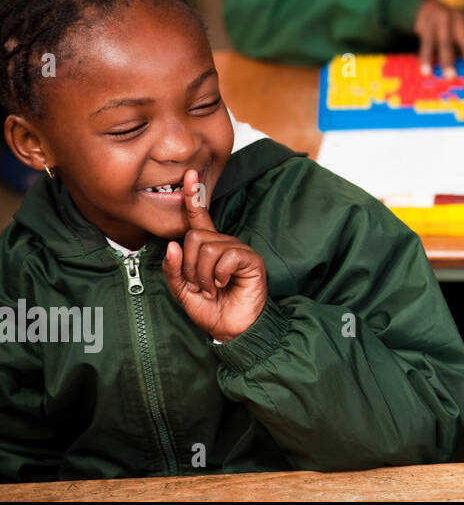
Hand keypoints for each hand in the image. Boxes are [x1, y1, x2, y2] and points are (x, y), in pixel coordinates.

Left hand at [161, 169, 267, 343]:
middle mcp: (223, 244)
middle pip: (195, 237)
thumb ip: (174, 270)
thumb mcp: (183, 292)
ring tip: (213, 288)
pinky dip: (219, 276)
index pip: (198, 218)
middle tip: (200, 285)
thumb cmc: (212, 309)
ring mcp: (238, 250)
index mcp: (208, 248)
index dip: (193, 198)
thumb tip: (172, 246)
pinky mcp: (250, 259)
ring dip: (203, 275)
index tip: (190, 176)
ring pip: (207, 249)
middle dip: (190, 266)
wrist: (233, 329)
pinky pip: (225, 257)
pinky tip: (226, 284)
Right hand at [414, 0, 463, 79]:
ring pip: (446, 44)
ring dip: (448, 61)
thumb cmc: (448, 23)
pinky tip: (426, 71)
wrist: (422, 4)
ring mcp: (441, 22)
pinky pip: (426, 44)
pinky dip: (426, 59)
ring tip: (450, 77)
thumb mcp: (462, 26)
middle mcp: (457, 20)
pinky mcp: (425, 26)